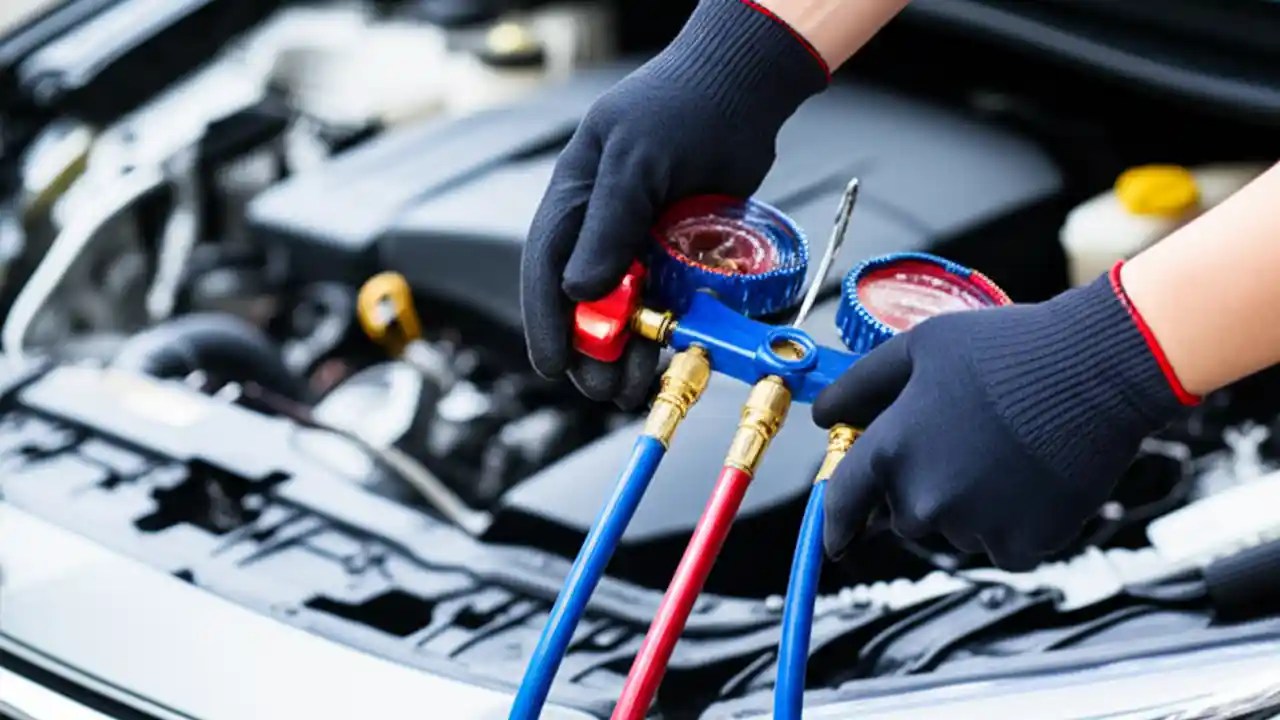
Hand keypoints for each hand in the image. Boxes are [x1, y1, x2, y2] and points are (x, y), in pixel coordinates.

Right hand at [520, 0, 826, 407]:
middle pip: (583, 305)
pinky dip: (667, 333)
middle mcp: (601, 229)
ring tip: (640, 385)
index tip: (554, 366)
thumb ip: (608, 224)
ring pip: (625, 314)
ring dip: (629, 353)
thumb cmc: (680, 107)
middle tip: (607, 389)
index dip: (546, 323)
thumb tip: (579, 290)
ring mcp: (641, 243)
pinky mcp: (678, 253)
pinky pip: (667, 303)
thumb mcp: (635, 161)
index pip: (545, 270)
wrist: (741, 88)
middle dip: (592, 352)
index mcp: (573, 202)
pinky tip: (672, 356)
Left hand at [813, 271, 1188, 569]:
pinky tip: (1031, 478)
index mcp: (890, 452)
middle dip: (922, 489)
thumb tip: (824, 414)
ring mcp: (975, 528)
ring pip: (956, 530)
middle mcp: (924, 500)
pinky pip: (1002, 546)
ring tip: (1006, 452)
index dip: (836, 523)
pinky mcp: (1024, 546)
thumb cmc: (1005, 350)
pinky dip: (1013, 523)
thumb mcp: (918, 348)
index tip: (836, 538)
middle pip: (905, 515)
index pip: (843, 503)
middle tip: (962, 446)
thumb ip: (860, 386)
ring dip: (969, 505)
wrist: (1096, 370)